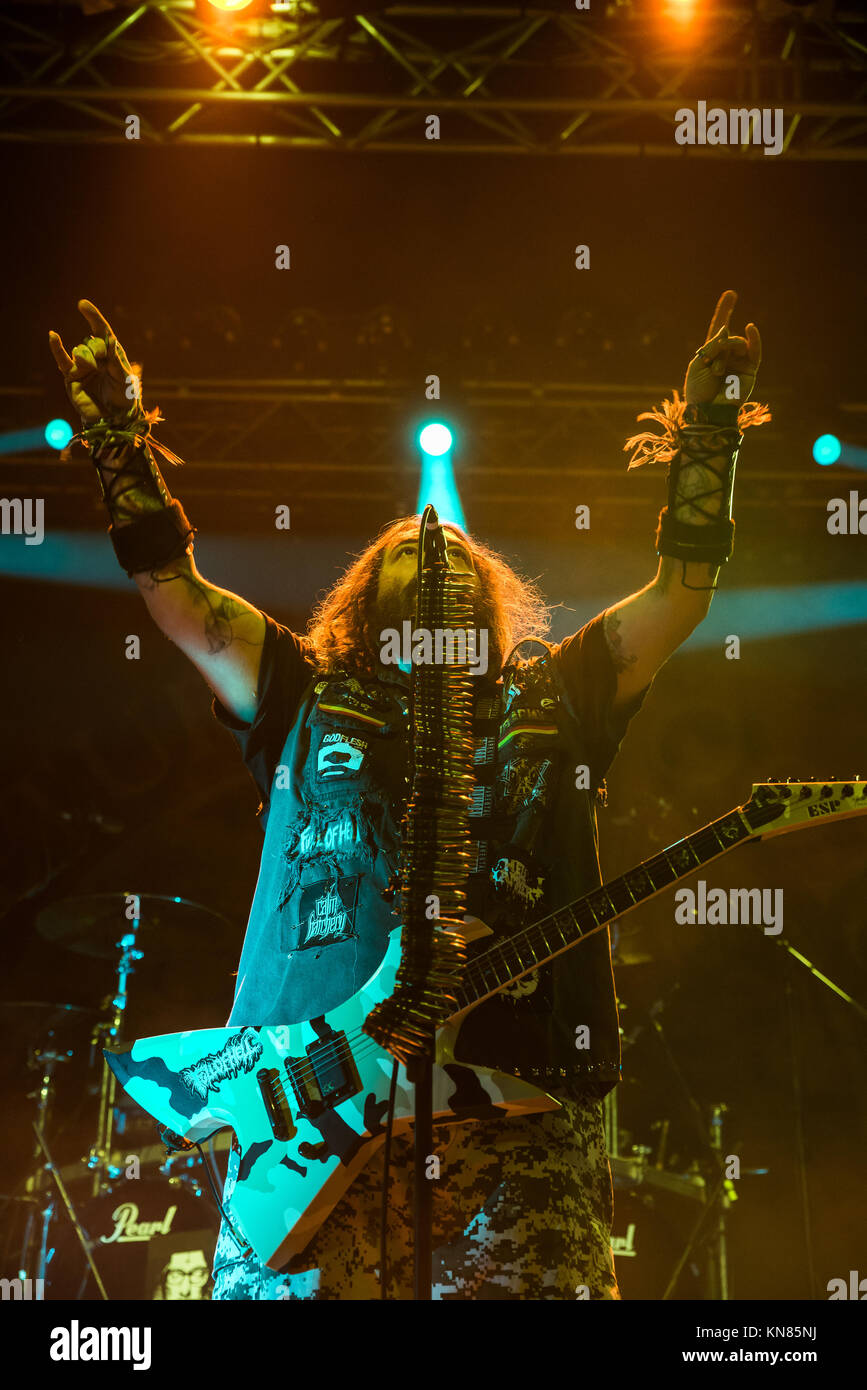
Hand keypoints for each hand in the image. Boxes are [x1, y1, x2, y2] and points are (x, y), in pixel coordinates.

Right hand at [48, 299, 141, 427]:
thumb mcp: (125, 379)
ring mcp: (83, 366)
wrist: (112, 420)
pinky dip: (57, 347)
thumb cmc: (124, 400)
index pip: (102, 332)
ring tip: (92, 371)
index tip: (82, 304)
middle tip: (102, 364)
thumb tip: (110, 340)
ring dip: (87, 359)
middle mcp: (97, 358)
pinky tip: (53, 336)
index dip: (93, 317)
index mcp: (112, 355)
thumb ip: (117, 360)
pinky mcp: (71, 376)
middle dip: (96, 350)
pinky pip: (62, 359)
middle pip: (91, 342)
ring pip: (80, 350)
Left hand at [684, 290, 761, 406]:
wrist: (708, 411)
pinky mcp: (750, 369)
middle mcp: (726, 355)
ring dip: (728, 353)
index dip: (724, 311)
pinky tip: (749, 328)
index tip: (731, 294)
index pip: (718, 328)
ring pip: (737, 344)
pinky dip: (753, 339)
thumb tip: (726, 328)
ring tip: (720, 372)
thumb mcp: (698, 365)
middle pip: (726, 338)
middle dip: (719, 348)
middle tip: (713, 368)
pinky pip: (754, 351)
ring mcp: (739, 361)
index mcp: (711, 353)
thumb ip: (712, 346)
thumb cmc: (699, 391)